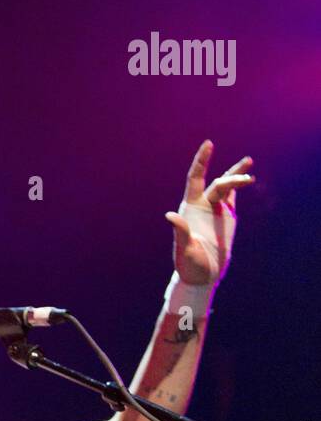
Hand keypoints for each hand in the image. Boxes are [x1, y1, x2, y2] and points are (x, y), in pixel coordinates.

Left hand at [165, 140, 254, 286]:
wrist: (202, 276)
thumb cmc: (190, 265)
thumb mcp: (184, 249)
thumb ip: (180, 232)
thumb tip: (170, 215)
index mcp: (190, 208)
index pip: (195, 178)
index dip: (201, 161)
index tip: (209, 144)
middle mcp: (202, 205)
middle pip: (218, 184)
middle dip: (231, 180)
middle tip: (246, 180)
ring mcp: (215, 210)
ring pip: (226, 186)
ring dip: (237, 175)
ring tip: (249, 163)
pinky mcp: (226, 217)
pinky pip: (232, 197)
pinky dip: (239, 187)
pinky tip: (249, 177)